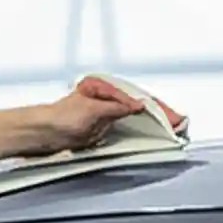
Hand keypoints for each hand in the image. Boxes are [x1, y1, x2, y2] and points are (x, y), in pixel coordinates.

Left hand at [48, 76, 187, 149]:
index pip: (137, 96)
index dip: (156, 107)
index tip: (171, 117)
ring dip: (156, 123)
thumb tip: (138, 106)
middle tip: (180, 123)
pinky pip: (129, 128)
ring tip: (175, 129)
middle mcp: (107, 97)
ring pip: (138, 116)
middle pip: (141, 105)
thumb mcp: (92, 111)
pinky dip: (143, 131)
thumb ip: (116, 108)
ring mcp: (106, 112)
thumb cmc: (58, 118)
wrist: (41, 134)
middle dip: (161, 114)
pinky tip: (155, 135)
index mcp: (104, 87)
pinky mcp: (104, 126)